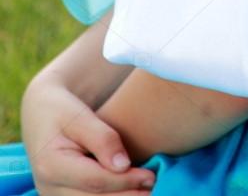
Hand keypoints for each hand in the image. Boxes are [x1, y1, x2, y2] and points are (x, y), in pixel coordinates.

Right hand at [21, 76, 157, 194]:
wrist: (42, 113)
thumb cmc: (63, 109)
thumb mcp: (80, 116)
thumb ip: (102, 138)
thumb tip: (123, 165)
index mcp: (50, 166)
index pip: (95, 180)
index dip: (125, 181)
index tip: (151, 176)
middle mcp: (48, 188)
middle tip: (155, 187)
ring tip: (147, 192)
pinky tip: (131, 192)